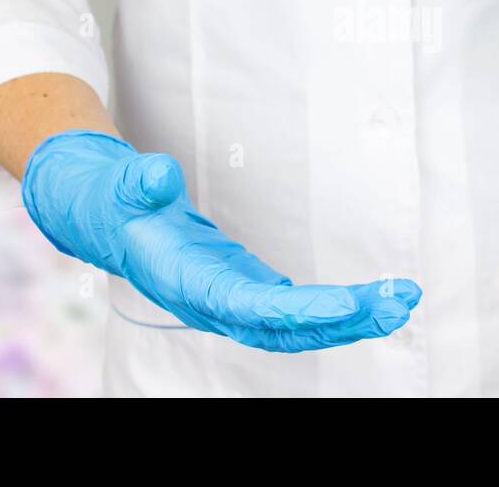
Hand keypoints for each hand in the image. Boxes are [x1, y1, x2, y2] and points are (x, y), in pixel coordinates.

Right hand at [21, 130, 420, 351]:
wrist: (99, 214)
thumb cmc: (109, 199)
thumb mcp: (117, 183)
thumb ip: (137, 181)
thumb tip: (158, 173)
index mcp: (184, 280)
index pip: (248, 305)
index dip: (298, 310)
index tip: (348, 305)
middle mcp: (211, 300)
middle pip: (285, 326)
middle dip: (343, 321)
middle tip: (399, 303)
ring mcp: (230, 298)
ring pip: (295, 324)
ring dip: (348, 318)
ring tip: (399, 302)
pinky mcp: (242, 286)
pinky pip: (293, 310)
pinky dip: (333, 308)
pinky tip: (370, 300)